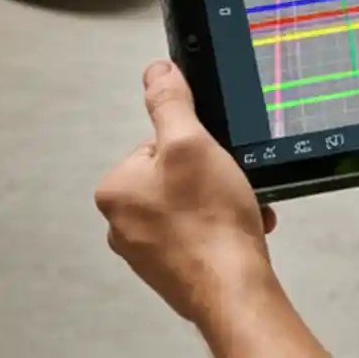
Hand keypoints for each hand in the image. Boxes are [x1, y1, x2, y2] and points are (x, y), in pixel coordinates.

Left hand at [95, 61, 278, 322]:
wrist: (233, 288)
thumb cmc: (210, 220)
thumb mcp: (192, 144)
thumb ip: (170, 103)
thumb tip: (156, 71)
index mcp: (115, 189)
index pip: (157, 144)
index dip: (195, 147)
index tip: (214, 161)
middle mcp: (122, 222)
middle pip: (176, 176)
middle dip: (212, 178)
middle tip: (232, 189)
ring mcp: (147, 250)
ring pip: (192, 205)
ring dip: (223, 203)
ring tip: (243, 212)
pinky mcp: (174, 270)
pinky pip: (201, 234)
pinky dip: (224, 228)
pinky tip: (243, 231)